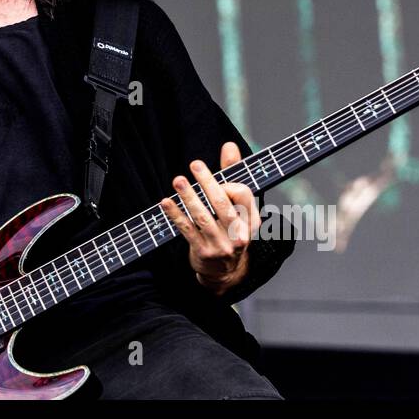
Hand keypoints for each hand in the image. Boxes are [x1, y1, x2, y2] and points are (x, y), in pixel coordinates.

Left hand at [158, 141, 257, 297]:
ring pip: (203, 217)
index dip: (227, 184)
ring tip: (178, 180)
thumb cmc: (230, 229)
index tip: (216, 180)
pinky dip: (175, 215)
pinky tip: (166, 202)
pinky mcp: (203, 252)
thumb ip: (232, 174)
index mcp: (252, 220)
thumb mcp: (236, 206)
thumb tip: (229, 145)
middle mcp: (240, 234)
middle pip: (222, 204)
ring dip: (189, 197)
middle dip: (208, 182)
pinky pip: (187, 230)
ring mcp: (221, 245)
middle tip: (195, 164)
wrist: (224, 272)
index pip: (242, 195)